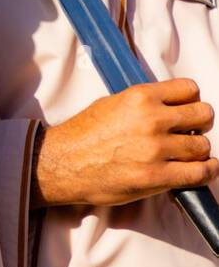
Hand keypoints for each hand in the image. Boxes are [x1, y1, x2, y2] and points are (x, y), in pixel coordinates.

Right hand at [32, 78, 217, 207]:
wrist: (62, 164)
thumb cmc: (83, 135)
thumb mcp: (112, 103)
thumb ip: (143, 103)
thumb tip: (169, 107)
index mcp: (141, 97)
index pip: (190, 90)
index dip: (191, 101)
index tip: (186, 110)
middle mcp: (151, 120)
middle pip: (203, 115)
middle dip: (200, 123)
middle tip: (190, 131)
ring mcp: (155, 149)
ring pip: (202, 145)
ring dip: (198, 150)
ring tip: (188, 154)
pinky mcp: (156, 176)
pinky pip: (199, 172)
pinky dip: (207, 171)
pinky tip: (204, 169)